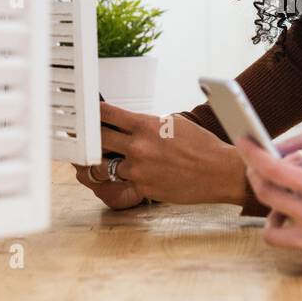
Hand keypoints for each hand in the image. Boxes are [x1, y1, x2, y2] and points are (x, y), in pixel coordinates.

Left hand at [78, 101, 247, 204]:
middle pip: (98, 139)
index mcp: (146, 126)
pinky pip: (120, 184)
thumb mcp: (174, 123)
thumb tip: (131, 124)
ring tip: (97, 158)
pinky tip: (117, 177)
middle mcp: (138, 147)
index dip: (93, 112)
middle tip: (83, 134)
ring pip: (102, 165)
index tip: (87, 112)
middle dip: (89, 136)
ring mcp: (138, 170)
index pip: (107, 114)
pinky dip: (118, 180)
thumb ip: (149, 123)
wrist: (218, 171)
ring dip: (99, 161)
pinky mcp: (143, 188)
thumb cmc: (201, 145)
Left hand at [236, 137, 301, 279]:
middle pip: (265, 194)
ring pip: (271, 231)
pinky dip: (297, 241)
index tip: (244, 142)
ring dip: (271, 218)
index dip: (253, 153)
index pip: (275, 169)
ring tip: (280, 213)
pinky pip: (295, 251)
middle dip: (254, 177)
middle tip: (255, 171)